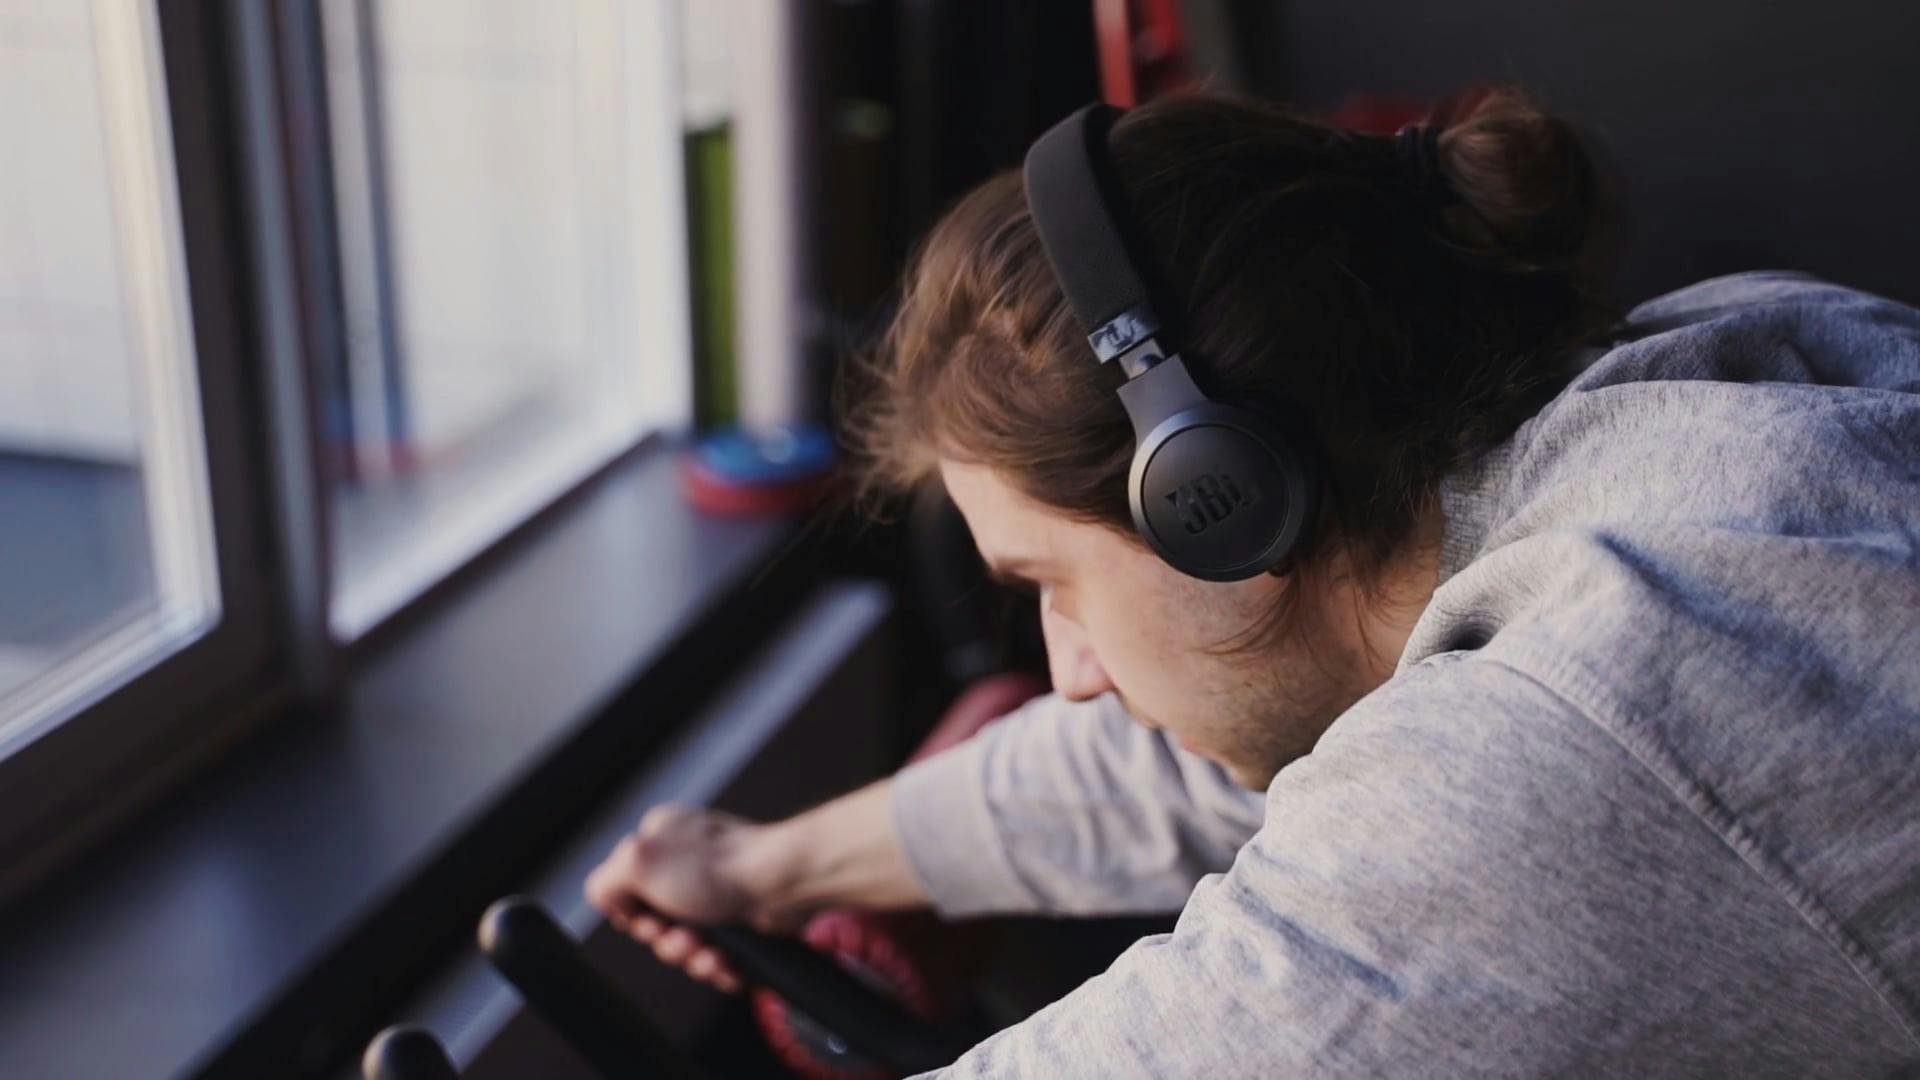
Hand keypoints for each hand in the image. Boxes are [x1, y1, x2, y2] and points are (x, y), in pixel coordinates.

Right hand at [584, 804, 796, 993]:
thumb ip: (606, 880)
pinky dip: (719, 965)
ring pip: (687, 947)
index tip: (647, 920)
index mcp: (662, 842)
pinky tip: (726, 961)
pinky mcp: (743, 922)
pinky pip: (718, 957)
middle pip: (656, 925)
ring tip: (710, 952)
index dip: (633, 917)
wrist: (783, 884)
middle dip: (666, 942)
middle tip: (683, 937)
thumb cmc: (718, 866)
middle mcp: (689, 866)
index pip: (626, 891)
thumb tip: (607, 899)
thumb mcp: (639, 860)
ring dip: (693, 958)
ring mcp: (717, 895)